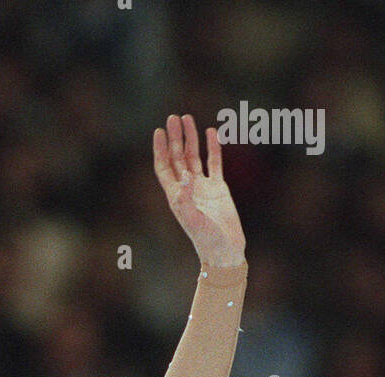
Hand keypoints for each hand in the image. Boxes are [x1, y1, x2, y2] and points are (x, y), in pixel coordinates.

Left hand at [153, 114, 244, 267]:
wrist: (226, 251)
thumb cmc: (207, 240)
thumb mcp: (194, 221)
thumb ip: (187, 200)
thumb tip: (186, 177)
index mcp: (176, 196)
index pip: (164, 167)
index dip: (160, 149)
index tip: (159, 130)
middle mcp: (187, 189)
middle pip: (178, 158)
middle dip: (175, 138)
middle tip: (174, 117)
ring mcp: (203, 188)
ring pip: (194, 157)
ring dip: (191, 139)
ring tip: (188, 119)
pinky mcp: (219, 188)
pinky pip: (214, 163)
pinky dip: (213, 148)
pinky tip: (211, 132)